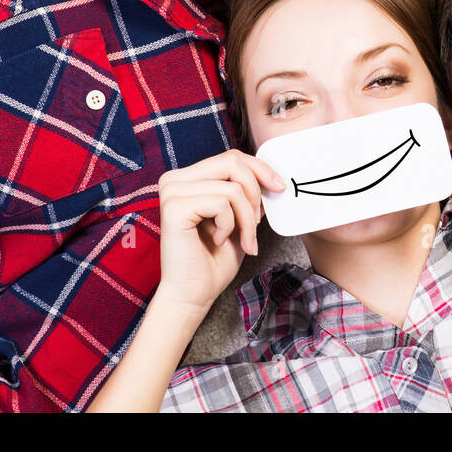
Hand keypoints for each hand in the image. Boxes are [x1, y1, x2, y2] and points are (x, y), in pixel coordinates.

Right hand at [154, 150, 286, 313]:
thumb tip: (271, 175)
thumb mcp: (238, 217)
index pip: (231, 157)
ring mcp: (172, 192)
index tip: (279, 188)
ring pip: (232, 188)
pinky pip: (222, 203)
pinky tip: (219, 241)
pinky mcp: (173, 207)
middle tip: (258, 223)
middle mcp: (175, 179)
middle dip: (255, 193)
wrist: (194, 294)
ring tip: (242, 239)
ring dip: (247, 219)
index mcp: (188, 178)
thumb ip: (245, 192)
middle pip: (232, 162)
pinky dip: (231, 225)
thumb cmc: (215, 259)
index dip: (261, 169)